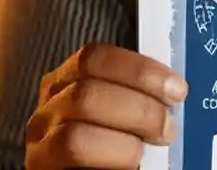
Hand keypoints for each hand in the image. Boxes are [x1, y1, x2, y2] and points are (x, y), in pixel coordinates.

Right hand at [26, 43, 187, 168]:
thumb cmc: (112, 147)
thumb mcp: (122, 114)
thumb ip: (136, 96)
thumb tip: (173, 87)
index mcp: (66, 83)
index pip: (93, 58)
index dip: (139, 70)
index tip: (176, 89)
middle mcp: (46, 110)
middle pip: (86, 93)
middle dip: (139, 109)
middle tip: (168, 129)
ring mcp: (40, 145)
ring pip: (76, 134)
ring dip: (124, 144)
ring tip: (148, 152)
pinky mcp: (42, 168)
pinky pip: (76, 159)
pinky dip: (114, 160)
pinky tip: (130, 165)